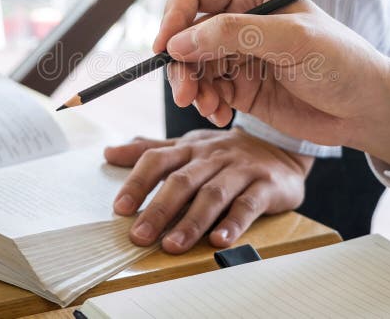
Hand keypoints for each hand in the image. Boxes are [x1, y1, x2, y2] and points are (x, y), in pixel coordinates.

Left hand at [104, 128, 312, 253]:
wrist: (281, 143)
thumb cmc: (226, 152)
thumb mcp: (188, 146)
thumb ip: (151, 151)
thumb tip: (109, 153)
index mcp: (190, 148)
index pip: (158, 160)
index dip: (137, 182)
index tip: (119, 208)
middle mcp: (213, 156)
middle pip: (182, 181)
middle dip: (159, 209)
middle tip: (140, 236)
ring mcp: (240, 170)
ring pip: (213, 194)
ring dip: (192, 221)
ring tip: (173, 245)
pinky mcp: (267, 186)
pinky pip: (249, 205)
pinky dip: (234, 223)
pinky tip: (219, 241)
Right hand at [155, 0, 389, 167]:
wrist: (367, 110)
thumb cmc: (341, 64)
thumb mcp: (292, 41)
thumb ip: (235, 35)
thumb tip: (179, 42)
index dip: (173, 17)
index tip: (165, 49)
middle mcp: (241, 22)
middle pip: (186, 34)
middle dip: (180, 64)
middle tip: (185, 94)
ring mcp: (239, 56)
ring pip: (192, 66)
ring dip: (191, 88)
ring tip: (209, 108)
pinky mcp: (241, 88)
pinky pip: (207, 91)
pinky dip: (205, 104)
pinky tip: (221, 115)